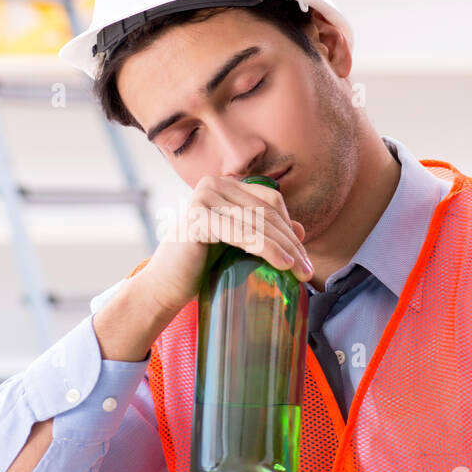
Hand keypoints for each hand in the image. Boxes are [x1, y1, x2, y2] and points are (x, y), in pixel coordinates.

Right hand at [140, 173, 311, 317]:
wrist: (163, 287)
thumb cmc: (199, 268)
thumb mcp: (237, 245)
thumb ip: (263, 232)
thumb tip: (300, 229)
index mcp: (223, 186)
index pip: (270, 200)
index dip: (290, 227)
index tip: (304, 256)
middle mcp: (213, 184)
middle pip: (267, 211)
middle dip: (292, 242)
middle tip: (308, 270)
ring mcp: (203, 197)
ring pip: (259, 222)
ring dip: (285, 248)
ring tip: (301, 272)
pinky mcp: (198, 216)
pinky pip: (242, 233)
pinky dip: (267, 249)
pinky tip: (283, 264)